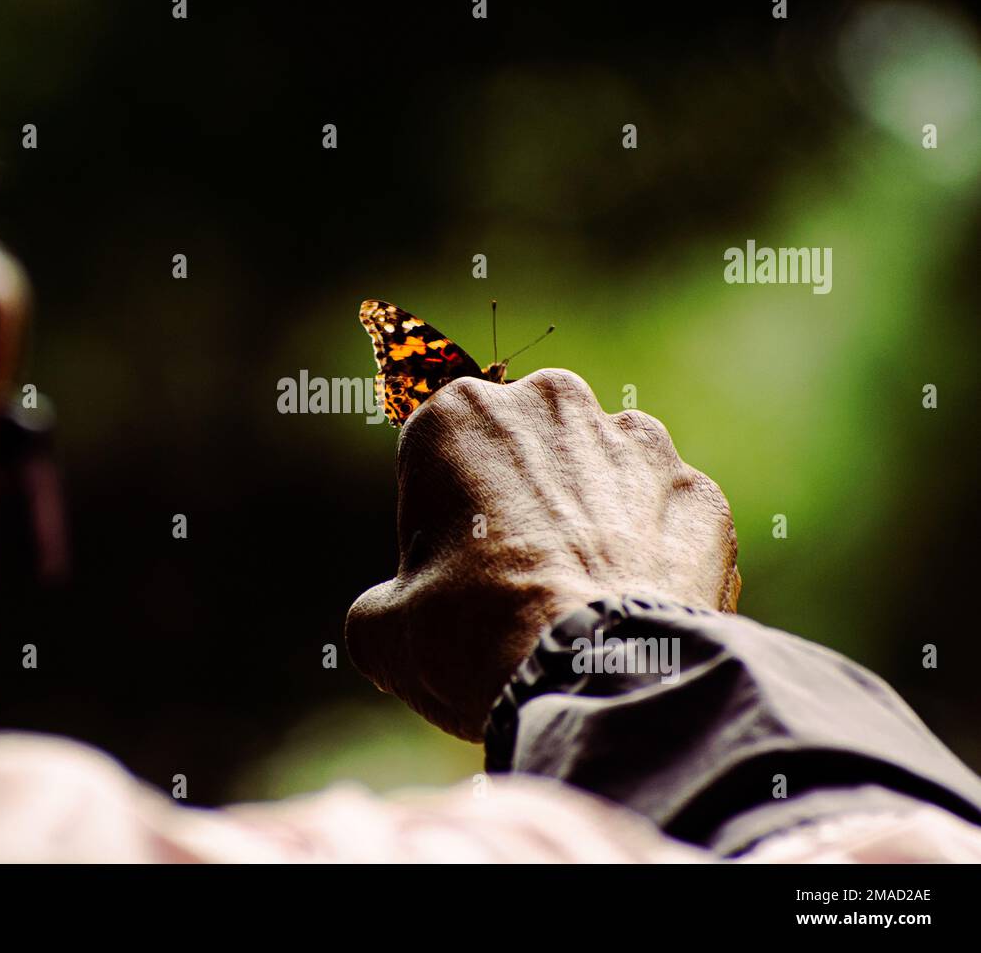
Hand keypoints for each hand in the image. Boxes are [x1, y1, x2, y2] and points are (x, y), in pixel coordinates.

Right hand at [345, 369, 740, 740]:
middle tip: (515, 577)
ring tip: (584, 596)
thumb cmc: (471, 637)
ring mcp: (637, 441)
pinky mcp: (699, 492)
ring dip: (595, 515)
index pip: (440, 448)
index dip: (439, 510)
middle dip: (522, 495)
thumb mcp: (381, 629)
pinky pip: (668, 518)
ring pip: (605, 471)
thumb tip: (396, 615)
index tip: (448, 563)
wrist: (596, 679)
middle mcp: (551, 403)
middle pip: (527, 445)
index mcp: (459, 413)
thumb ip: (384, 599)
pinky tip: (635, 608)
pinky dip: (655, 553)